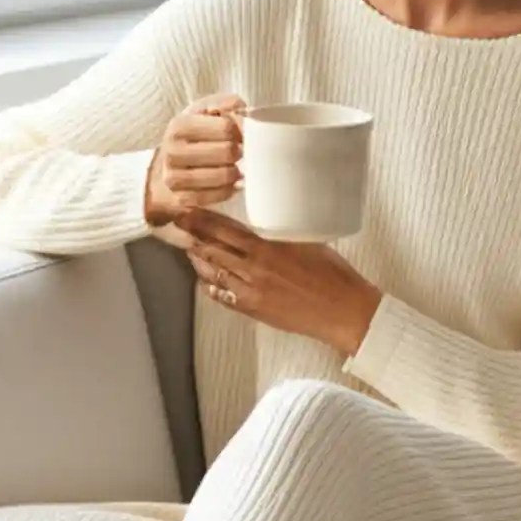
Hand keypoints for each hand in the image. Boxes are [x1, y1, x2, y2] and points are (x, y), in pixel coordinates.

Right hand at [145, 94, 244, 226]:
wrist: (168, 162)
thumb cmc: (195, 133)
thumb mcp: (206, 110)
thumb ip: (228, 104)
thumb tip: (245, 117)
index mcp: (179, 125)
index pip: (226, 128)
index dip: (241, 131)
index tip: (240, 135)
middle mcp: (173, 151)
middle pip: (227, 152)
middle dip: (239, 152)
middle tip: (238, 152)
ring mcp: (174, 178)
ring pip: (225, 176)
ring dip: (236, 172)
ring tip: (235, 166)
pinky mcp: (182, 198)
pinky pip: (217, 196)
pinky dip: (229, 190)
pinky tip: (231, 183)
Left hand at [178, 209, 382, 355]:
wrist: (343, 310)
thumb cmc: (334, 274)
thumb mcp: (309, 242)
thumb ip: (282, 233)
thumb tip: (267, 223)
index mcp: (268, 247)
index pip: (225, 229)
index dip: (202, 219)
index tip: (188, 210)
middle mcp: (255, 269)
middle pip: (212, 249)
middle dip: (192, 235)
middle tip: (177, 224)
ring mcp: (251, 292)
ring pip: (213, 272)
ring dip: (199, 259)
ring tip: (190, 249)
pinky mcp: (254, 310)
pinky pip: (223, 296)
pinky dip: (212, 286)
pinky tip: (206, 279)